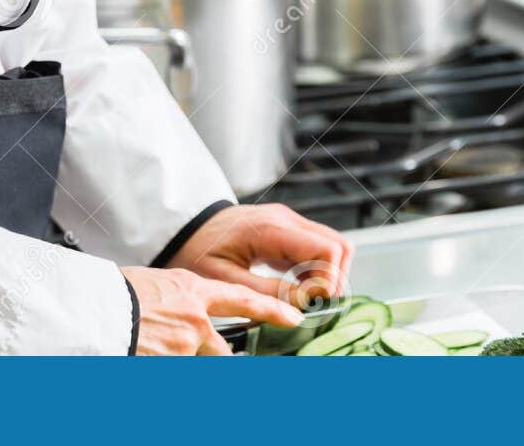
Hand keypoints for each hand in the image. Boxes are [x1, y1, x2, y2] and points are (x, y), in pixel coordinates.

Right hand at [121, 266, 301, 354]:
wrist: (90, 310)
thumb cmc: (109, 293)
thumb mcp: (149, 284)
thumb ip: (172, 299)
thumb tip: (172, 310)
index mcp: (190, 290)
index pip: (241, 299)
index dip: (270, 309)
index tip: (291, 317)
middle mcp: (195, 321)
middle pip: (222, 351)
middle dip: (213, 360)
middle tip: (190, 355)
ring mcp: (185, 348)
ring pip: (197, 365)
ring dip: (178, 360)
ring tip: (153, 351)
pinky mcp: (173, 366)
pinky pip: (176, 371)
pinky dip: (162, 367)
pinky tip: (145, 359)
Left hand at [166, 203, 354, 307]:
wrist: (185, 229)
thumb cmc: (198, 251)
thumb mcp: (226, 279)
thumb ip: (268, 293)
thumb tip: (305, 305)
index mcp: (272, 229)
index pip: (327, 249)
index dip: (330, 280)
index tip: (314, 303)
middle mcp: (286, 220)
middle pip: (338, 246)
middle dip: (333, 279)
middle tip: (312, 303)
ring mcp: (288, 222)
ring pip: (333, 246)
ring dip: (327, 275)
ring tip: (303, 296)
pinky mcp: (287, 230)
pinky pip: (317, 248)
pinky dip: (316, 270)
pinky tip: (297, 287)